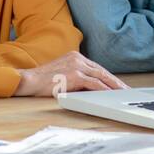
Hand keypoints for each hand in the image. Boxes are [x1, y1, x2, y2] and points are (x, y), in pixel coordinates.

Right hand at [14, 52, 129, 96]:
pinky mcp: (75, 75)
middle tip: (125, 90)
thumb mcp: (61, 75)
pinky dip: (105, 90)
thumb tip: (91, 88)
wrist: (28, 81)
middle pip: (101, 71)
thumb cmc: (41, 82)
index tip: (117, 84)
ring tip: (123, 94)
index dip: (108, 77)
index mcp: (74, 56)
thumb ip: (75, 78)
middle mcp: (77, 58)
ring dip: (114, 86)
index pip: (96, 67)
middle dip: (115, 81)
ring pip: (101, 76)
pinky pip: (95, 84)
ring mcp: (77, 65)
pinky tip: (111, 96)